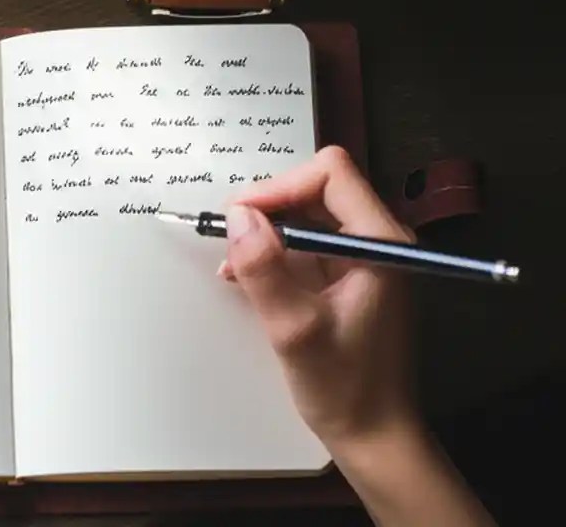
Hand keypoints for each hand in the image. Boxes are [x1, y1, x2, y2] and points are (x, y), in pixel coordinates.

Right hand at [220, 146, 417, 448]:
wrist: (374, 435)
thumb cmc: (345, 388)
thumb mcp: (295, 330)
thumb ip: (264, 270)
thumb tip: (237, 217)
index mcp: (380, 242)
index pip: (330, 174)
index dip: (280, 186)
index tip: (241, 217)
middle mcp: (377, 240)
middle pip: (316, 189)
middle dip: (268, 208)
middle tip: (229, 239)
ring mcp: (363, 259)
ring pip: (307, 216)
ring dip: (266, 232)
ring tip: (232, 263)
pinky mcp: (348, 278)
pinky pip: (307, 245)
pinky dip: (274, 253)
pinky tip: (245, 278)